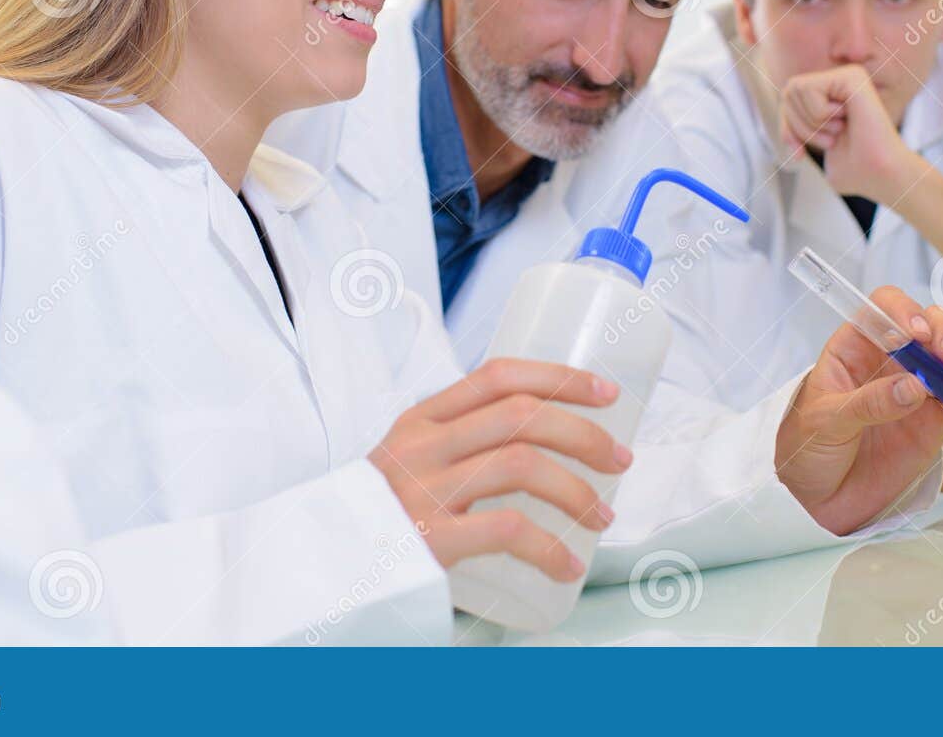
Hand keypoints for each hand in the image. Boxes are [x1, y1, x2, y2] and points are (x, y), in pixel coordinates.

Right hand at [368, 357, 632, 581]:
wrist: (323, 567)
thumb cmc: (381, 516)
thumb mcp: (410, 462)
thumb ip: (458, 445)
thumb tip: (544, 440)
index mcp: (421, 419)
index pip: (497, 375)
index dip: (559, 377)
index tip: (605, 391)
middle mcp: (422, 446)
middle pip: (521, 416)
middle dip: (584, 433)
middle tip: (619, 459)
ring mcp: (424, 490)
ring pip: (522, 464)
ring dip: (577, 489)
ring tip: (602, 516)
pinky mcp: (428, 538)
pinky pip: (506, 530)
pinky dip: (548, 547)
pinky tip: (567, 564)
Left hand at [773, 287, 942, 534]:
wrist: (822, 497)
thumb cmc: (809, 447)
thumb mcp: (824, 422)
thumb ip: (867, 403)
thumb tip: (916, 387)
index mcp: (859, 346)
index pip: (887, 306)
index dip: (906, 311)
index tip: (918, 335)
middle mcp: (898, 359)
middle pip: (940, 326)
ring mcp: (925, 388)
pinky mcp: (942, 422)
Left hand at [778, 65, 917, 200]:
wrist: (880, 173)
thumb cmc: (854, 168)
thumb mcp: (815, 148)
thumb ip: (797, 129)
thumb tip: (782, 127)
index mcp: (832, 95)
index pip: (787, 100)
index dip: (786, 129)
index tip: (800, 155)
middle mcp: (840, 80)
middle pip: (787, 93)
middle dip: (798, 127)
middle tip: (830, 141)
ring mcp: (847, 75)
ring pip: (794, 88)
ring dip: (811, 122)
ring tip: (838, 131)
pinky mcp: (852, 76)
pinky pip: (809, 88)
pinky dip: (819, 113)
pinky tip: (844, 120)